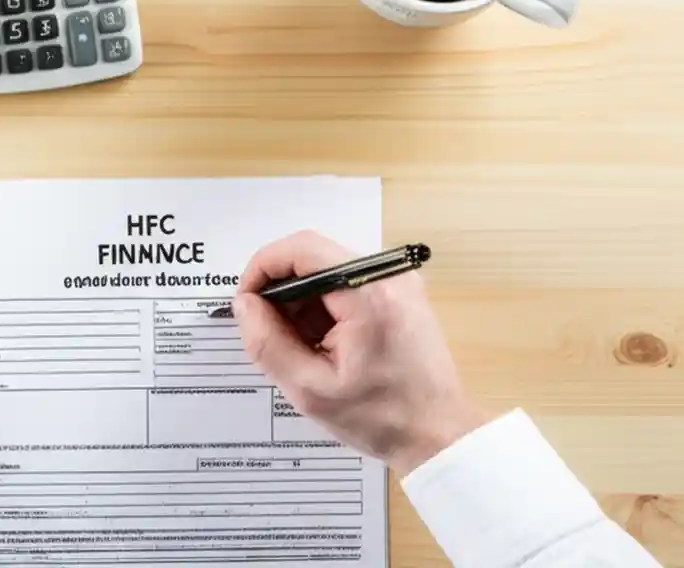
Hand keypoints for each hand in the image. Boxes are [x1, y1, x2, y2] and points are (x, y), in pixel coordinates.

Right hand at [234, 232, 487, 475]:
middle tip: (269, 334)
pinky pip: (346, 284)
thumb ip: (267, 343)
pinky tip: (322, 345)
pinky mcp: (399, 293)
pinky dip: (323, 307)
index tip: (246, 303)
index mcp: (368, 294)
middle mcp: (387, 275)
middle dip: (280, 291)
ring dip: (301, 301)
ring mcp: (397, 281)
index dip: (262, 268)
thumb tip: (244, 305)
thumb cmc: (381, 418)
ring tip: (301, 348)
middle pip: (313, 257)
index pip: (301, 250)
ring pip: (327, 270)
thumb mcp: (310, 389)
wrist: (439, 433)